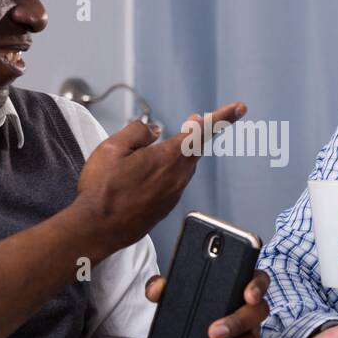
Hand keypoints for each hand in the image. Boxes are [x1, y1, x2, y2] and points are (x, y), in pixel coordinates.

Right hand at [76, 102, 245, 250]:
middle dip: (198, 132)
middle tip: (194, 120)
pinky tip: (158, 169)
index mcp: (168, 158)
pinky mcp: (164, 208)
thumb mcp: (113, 148)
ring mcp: (172, 195)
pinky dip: (172, 170)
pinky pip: (175, 182)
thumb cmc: (102, 190)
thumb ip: (137, 132)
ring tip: (176, 142)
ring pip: (186, 167)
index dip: (223, 117)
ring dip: (184, 151)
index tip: (239, 107)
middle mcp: (177, 177)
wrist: (98, 229)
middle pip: (196, 149)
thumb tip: (152, 130)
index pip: (202, 131)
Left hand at [145, 269, 268, 337]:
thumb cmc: (196, 300)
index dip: (257, 287)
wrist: (195, 323)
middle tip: (214, 333)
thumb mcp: (181, 289)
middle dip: (236, 324)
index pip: (259, 281)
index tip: (248, 295)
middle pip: (255, 315)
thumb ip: (166, 285)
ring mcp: (248, 336)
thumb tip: (155, 291)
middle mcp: (251, 312)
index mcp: (240, 288)